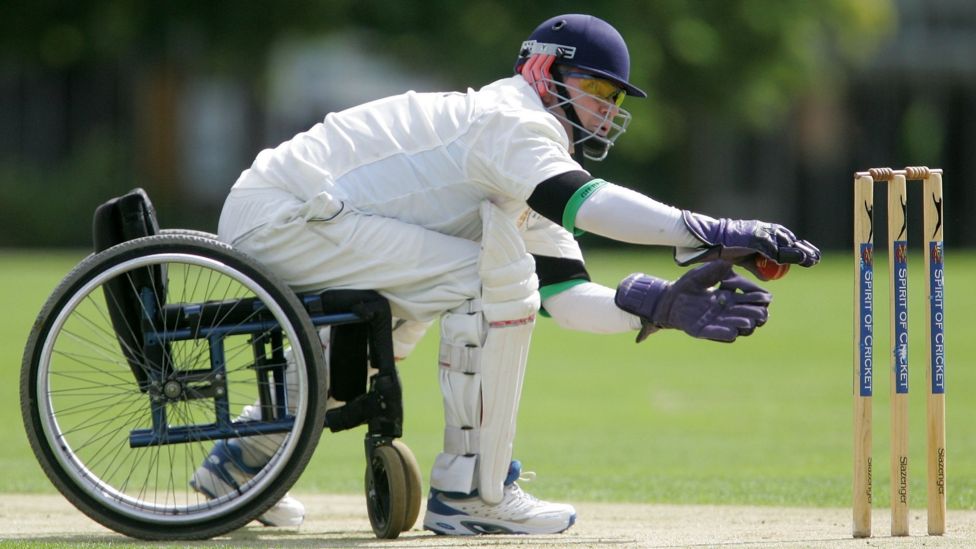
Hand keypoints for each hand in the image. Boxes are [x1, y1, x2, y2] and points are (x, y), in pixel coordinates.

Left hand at [614, 261, 771, 342]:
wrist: (667, 297)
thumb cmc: (689, 284)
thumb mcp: (706, 272)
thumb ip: (720, 267)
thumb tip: (732, 260)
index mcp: (734, 297)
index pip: (757, 300)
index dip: (760, 297)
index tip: (763, 295)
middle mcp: (729, 311)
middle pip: (756, 316)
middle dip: (758, 313)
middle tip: (755, 309)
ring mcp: (718, 323)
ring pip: (742, 328)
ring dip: (745, 324)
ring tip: (745, 320)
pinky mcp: (704, 331)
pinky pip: (720, 336)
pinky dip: (727, 334)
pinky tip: (732, 331)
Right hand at [680, 210, 820, 267]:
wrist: (711, 240)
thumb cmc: (726, 248)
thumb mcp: (745, 259)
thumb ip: (758, 266)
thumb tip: (769, 277)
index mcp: (764, 232)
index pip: (786, 239)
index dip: (798, 248)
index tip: (810, 257)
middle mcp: (765, 230)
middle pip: (790, 240)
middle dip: (803, 250)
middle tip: (814, 259)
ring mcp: (761, 233)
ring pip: (785, 243)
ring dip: (798, 252)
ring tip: (810, 260)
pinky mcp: (756, 238)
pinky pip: (774, 249)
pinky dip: (784, 255)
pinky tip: (793, 261)